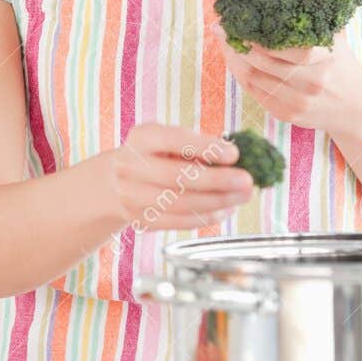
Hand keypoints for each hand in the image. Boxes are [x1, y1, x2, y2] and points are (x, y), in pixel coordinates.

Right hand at [104, 123, 254, 231]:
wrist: (114, 182)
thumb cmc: (154, 155)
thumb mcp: (166, 140)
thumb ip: (195, 146)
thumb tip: (236, 159)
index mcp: (141, 138)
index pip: (173, 140)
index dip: (205, 147)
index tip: (234, 153)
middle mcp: (131, 167)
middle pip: (178, 177)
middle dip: (218, 180)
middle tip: (247, 181)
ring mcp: (134, 197)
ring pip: (181, 204)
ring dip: (218, 202)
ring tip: (242, 196)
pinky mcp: (143, 220)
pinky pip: (180, 222)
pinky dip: (207, 217)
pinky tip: (227, 209)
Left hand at [213, 24, 361, 143]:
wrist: (357, 107)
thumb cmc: (341, 65)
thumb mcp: (335, 39)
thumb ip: (314, 19)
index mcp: (323, 59)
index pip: (281, 47)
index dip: (254, 36)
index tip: (237, 21)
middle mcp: (311, 82)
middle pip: (262, 63)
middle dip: (236, 45)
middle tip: (221, 29)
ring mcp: (298, 102)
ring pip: (254, 79)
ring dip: (234, 61)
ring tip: (225, 43)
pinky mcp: (288, 115)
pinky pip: (256, 94)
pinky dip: (242, 77)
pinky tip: (236, 62)